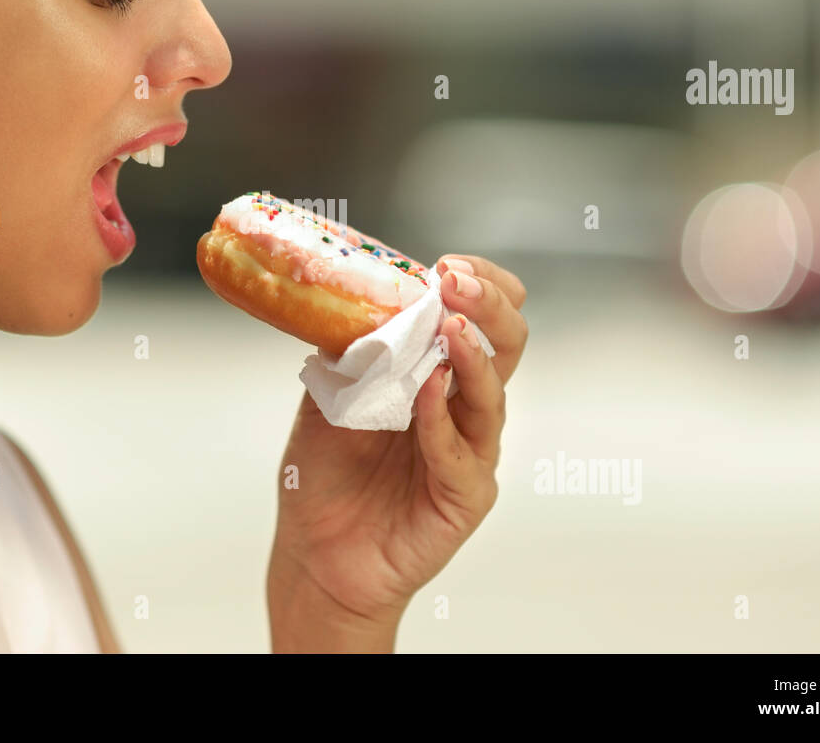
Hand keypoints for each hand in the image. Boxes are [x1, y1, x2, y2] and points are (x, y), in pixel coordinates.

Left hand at [267, 255, 528, 645]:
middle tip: (458, 283)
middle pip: (506, 346)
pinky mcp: (464, 497)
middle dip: (489, 306)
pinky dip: (443, 420)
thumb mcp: (329, 393)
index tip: (447, 265)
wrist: (313, 554)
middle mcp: (462, 408)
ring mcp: (469, 453)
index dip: (477, 285)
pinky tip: (425, 394)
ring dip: (471, 356)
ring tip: (450, 328)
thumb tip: (355, 293)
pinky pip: (462, 454)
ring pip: (494, 395)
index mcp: (436, 375)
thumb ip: (351, 348)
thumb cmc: (327, 475)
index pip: (477, 318)